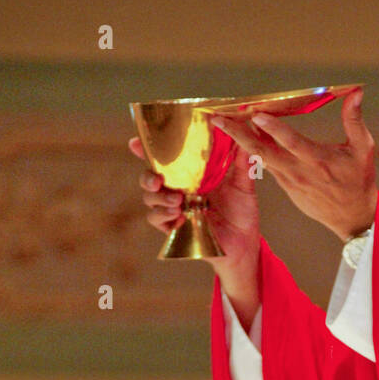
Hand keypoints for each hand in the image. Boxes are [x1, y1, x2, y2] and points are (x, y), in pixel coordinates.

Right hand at [127, 134, 260, 277]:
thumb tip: (244, 138)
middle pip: (148, 177)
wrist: (244, 240)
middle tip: (158, 180)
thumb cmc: (242, 210)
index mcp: (189, 173)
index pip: (163, 158)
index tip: (134, 143)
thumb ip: (242, 163)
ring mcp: (173, 208)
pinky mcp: (174, 227)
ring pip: (150, 199)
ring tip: (177, 201)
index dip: (144, 149)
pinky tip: (178, 216)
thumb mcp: (243, 185)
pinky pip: (157, 220)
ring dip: (159, 199)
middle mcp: (177, 188)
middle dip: (147, 177)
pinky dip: (164, 216)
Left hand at [210, 87, 377, 242]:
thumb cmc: (359, 182)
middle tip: (218, 119)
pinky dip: (251, 152)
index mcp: (318, 161)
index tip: (256, 114)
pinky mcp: (286, 188)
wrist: (352, 219)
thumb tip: (356, 92)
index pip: (291, 143)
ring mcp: (290, 182)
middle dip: (239, 135)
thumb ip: (355, 121)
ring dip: (241, 141)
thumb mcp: (364, 150)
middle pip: (263, 152)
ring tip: (222, 123)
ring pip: (261, 158)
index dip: (273, 129)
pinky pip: (266, 166)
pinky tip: (240, 137)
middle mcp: (299, 172)